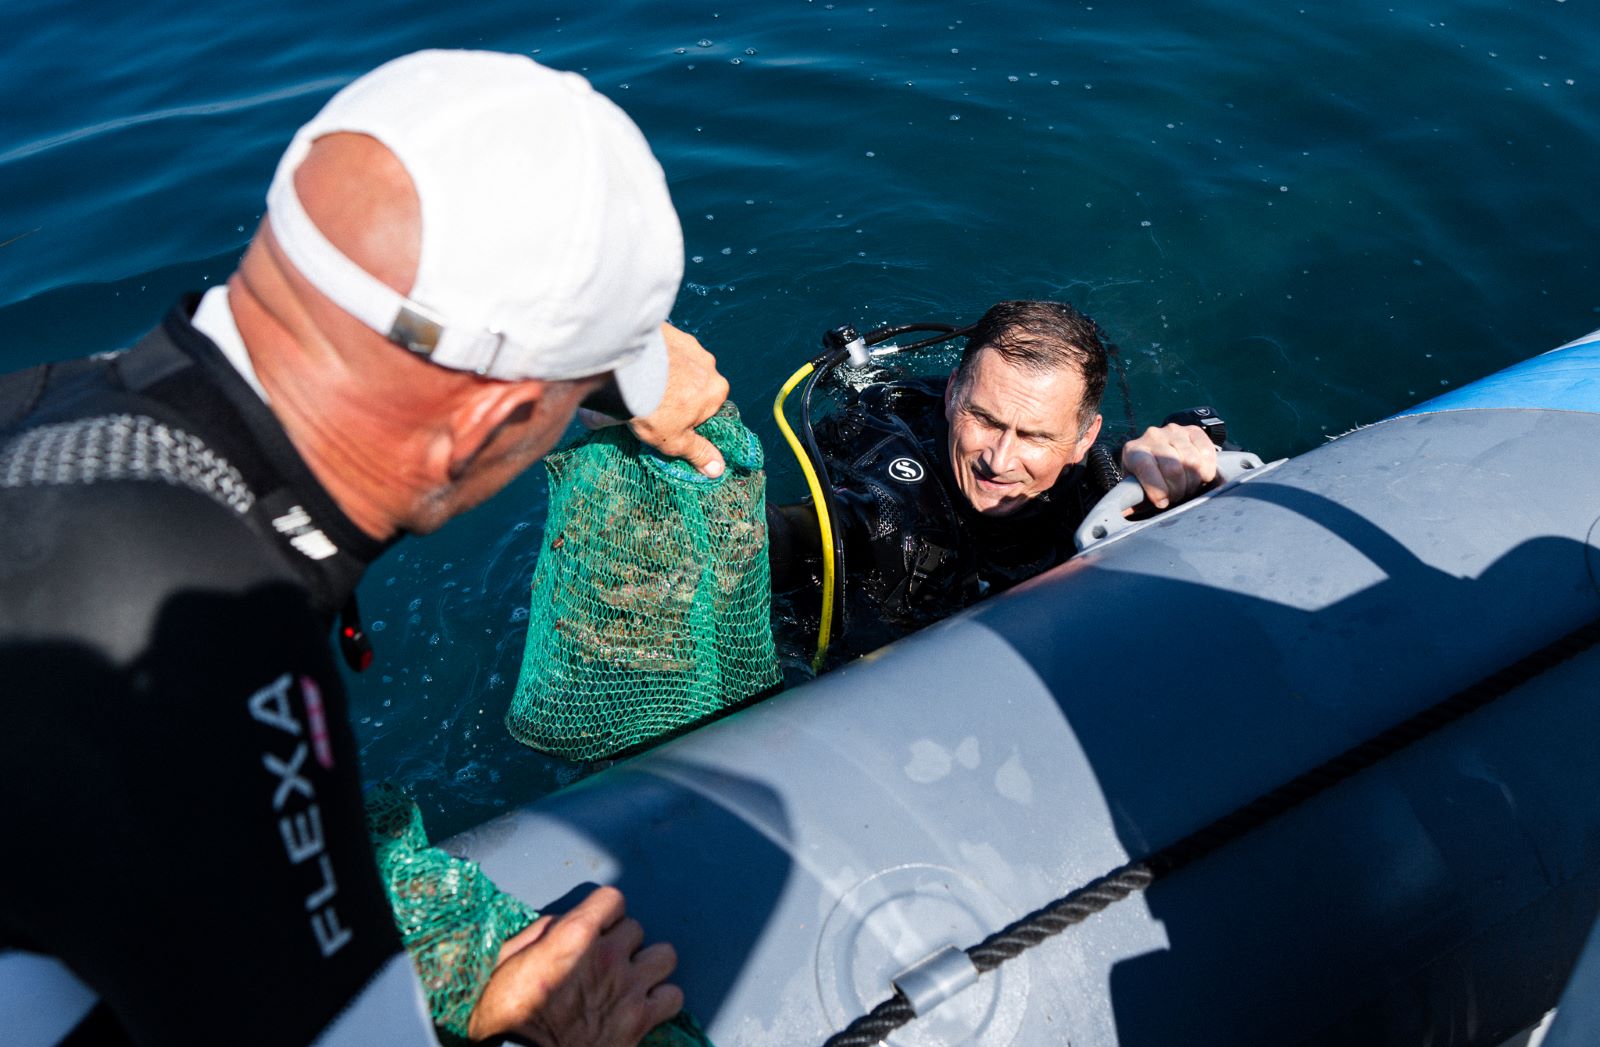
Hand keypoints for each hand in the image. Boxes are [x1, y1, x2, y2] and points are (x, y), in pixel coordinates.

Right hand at [466, 886, 682, 1046]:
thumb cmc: (506, 1018)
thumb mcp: (507, 962)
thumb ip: (539, 933)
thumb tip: (562, 923)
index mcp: (575, 935)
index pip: (612, 898)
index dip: (603, 913)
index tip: (595, 927)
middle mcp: (608, 956)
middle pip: (636, 929)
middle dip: (620, 942)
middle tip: (604, 962)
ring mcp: (628, 989)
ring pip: (664, 956)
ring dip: (648, 966)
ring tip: (631, 980)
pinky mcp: (640, 1022)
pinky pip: (673, 996)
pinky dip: (661, 1000)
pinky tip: (642, 1005)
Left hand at [628, 323, 729, 477]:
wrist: (624, 372)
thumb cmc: (652, 408)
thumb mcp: (674, 440)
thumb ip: (698, 453)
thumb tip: (717, 469)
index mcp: (716, 391)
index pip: (708, 408)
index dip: (688, 417)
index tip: (669, 421)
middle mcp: (709, 364)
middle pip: (696, 384)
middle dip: (679, 393)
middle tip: (653, 403)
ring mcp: (689, 344)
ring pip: (681, 364)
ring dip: (668, 373)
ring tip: (643, 384)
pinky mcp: (669, 330)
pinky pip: (666, 347)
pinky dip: (655, 356)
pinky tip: (639, 366)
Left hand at [1119, 423, 1217, 512]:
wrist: (1161, 454)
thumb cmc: (1148, 479)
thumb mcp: (1136, 489)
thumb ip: (1132, 500)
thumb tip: (1125, 513)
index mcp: (1134, 451)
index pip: (1146, 468)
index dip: (1157, 489)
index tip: (1163, 503)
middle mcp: (1152, 436)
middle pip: (1173, 468)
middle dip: (1178, 490)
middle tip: (1177, 497)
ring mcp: (1174, 431)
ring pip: (1192, 462)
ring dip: (1193, 482)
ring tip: (1187, 488)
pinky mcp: (1193, 430)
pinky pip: (1206, 452)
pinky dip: (1207, 470)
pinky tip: (1201, 477)